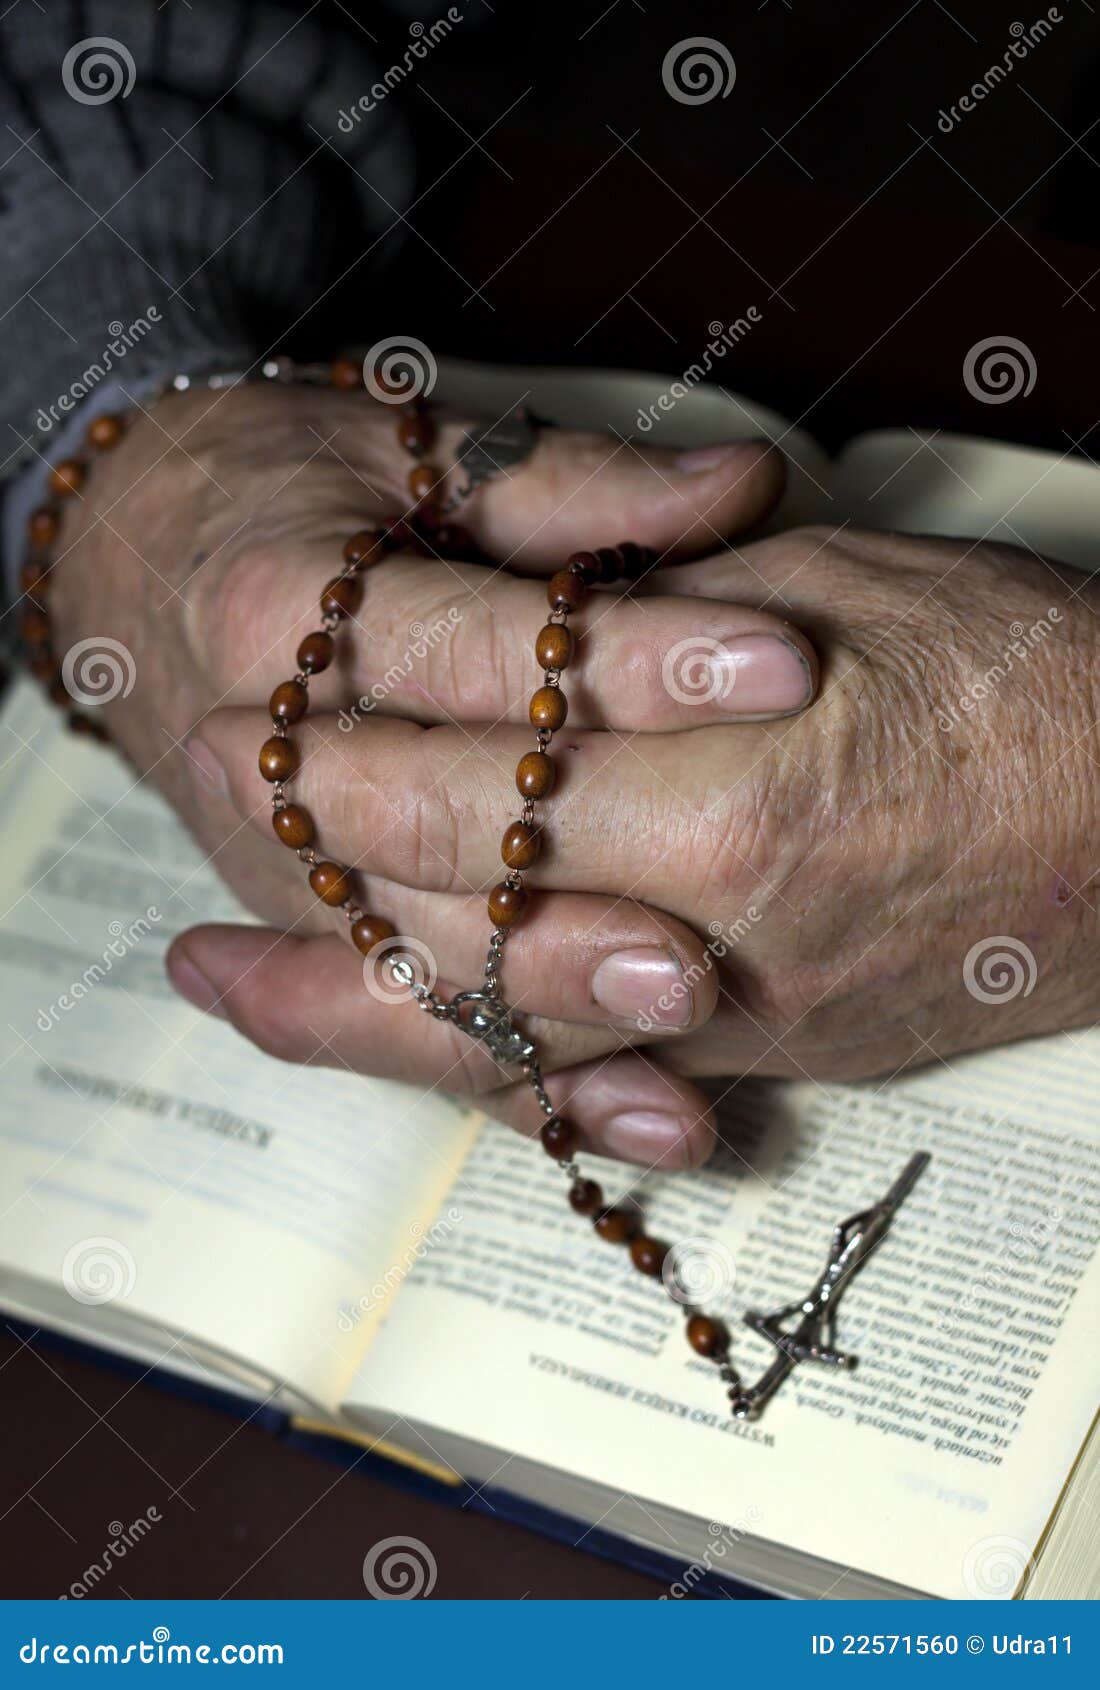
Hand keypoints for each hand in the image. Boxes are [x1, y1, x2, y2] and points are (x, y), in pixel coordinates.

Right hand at [46, 381, 811, 1166]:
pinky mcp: (324, 928)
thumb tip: (741, 482)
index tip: (786, 663)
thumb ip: (571, 486)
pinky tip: (659, 1118)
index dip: (637, 657)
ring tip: (697, 1008)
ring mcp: (287, 864)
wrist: (134, 557)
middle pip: (439, 843)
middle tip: (732, 888)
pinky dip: (542, 1079)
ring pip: (428, 958)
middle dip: (588, 876)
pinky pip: (429, 1024)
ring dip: (563, 997)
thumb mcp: (404, 455)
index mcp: (277, 601)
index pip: (481, 650)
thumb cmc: (278, 487)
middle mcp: (264, 756)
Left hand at [172, 527, 1099, 1162]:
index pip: (488, 770)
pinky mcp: (775, 1051)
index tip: (270, 706)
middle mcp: (721, 926)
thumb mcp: (853, 593)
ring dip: (362, 1001)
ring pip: (508, 1020)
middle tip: (223, 807)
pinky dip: (484, 1059)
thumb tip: (552, 616)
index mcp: (736, 788)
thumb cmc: (1038, 690)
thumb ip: (676, 617)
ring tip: (245, 982)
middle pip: (470, 900)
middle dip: (330, 853)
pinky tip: (412, 1038)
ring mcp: (746, 1011)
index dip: (359, 740)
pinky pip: (599, 1070)